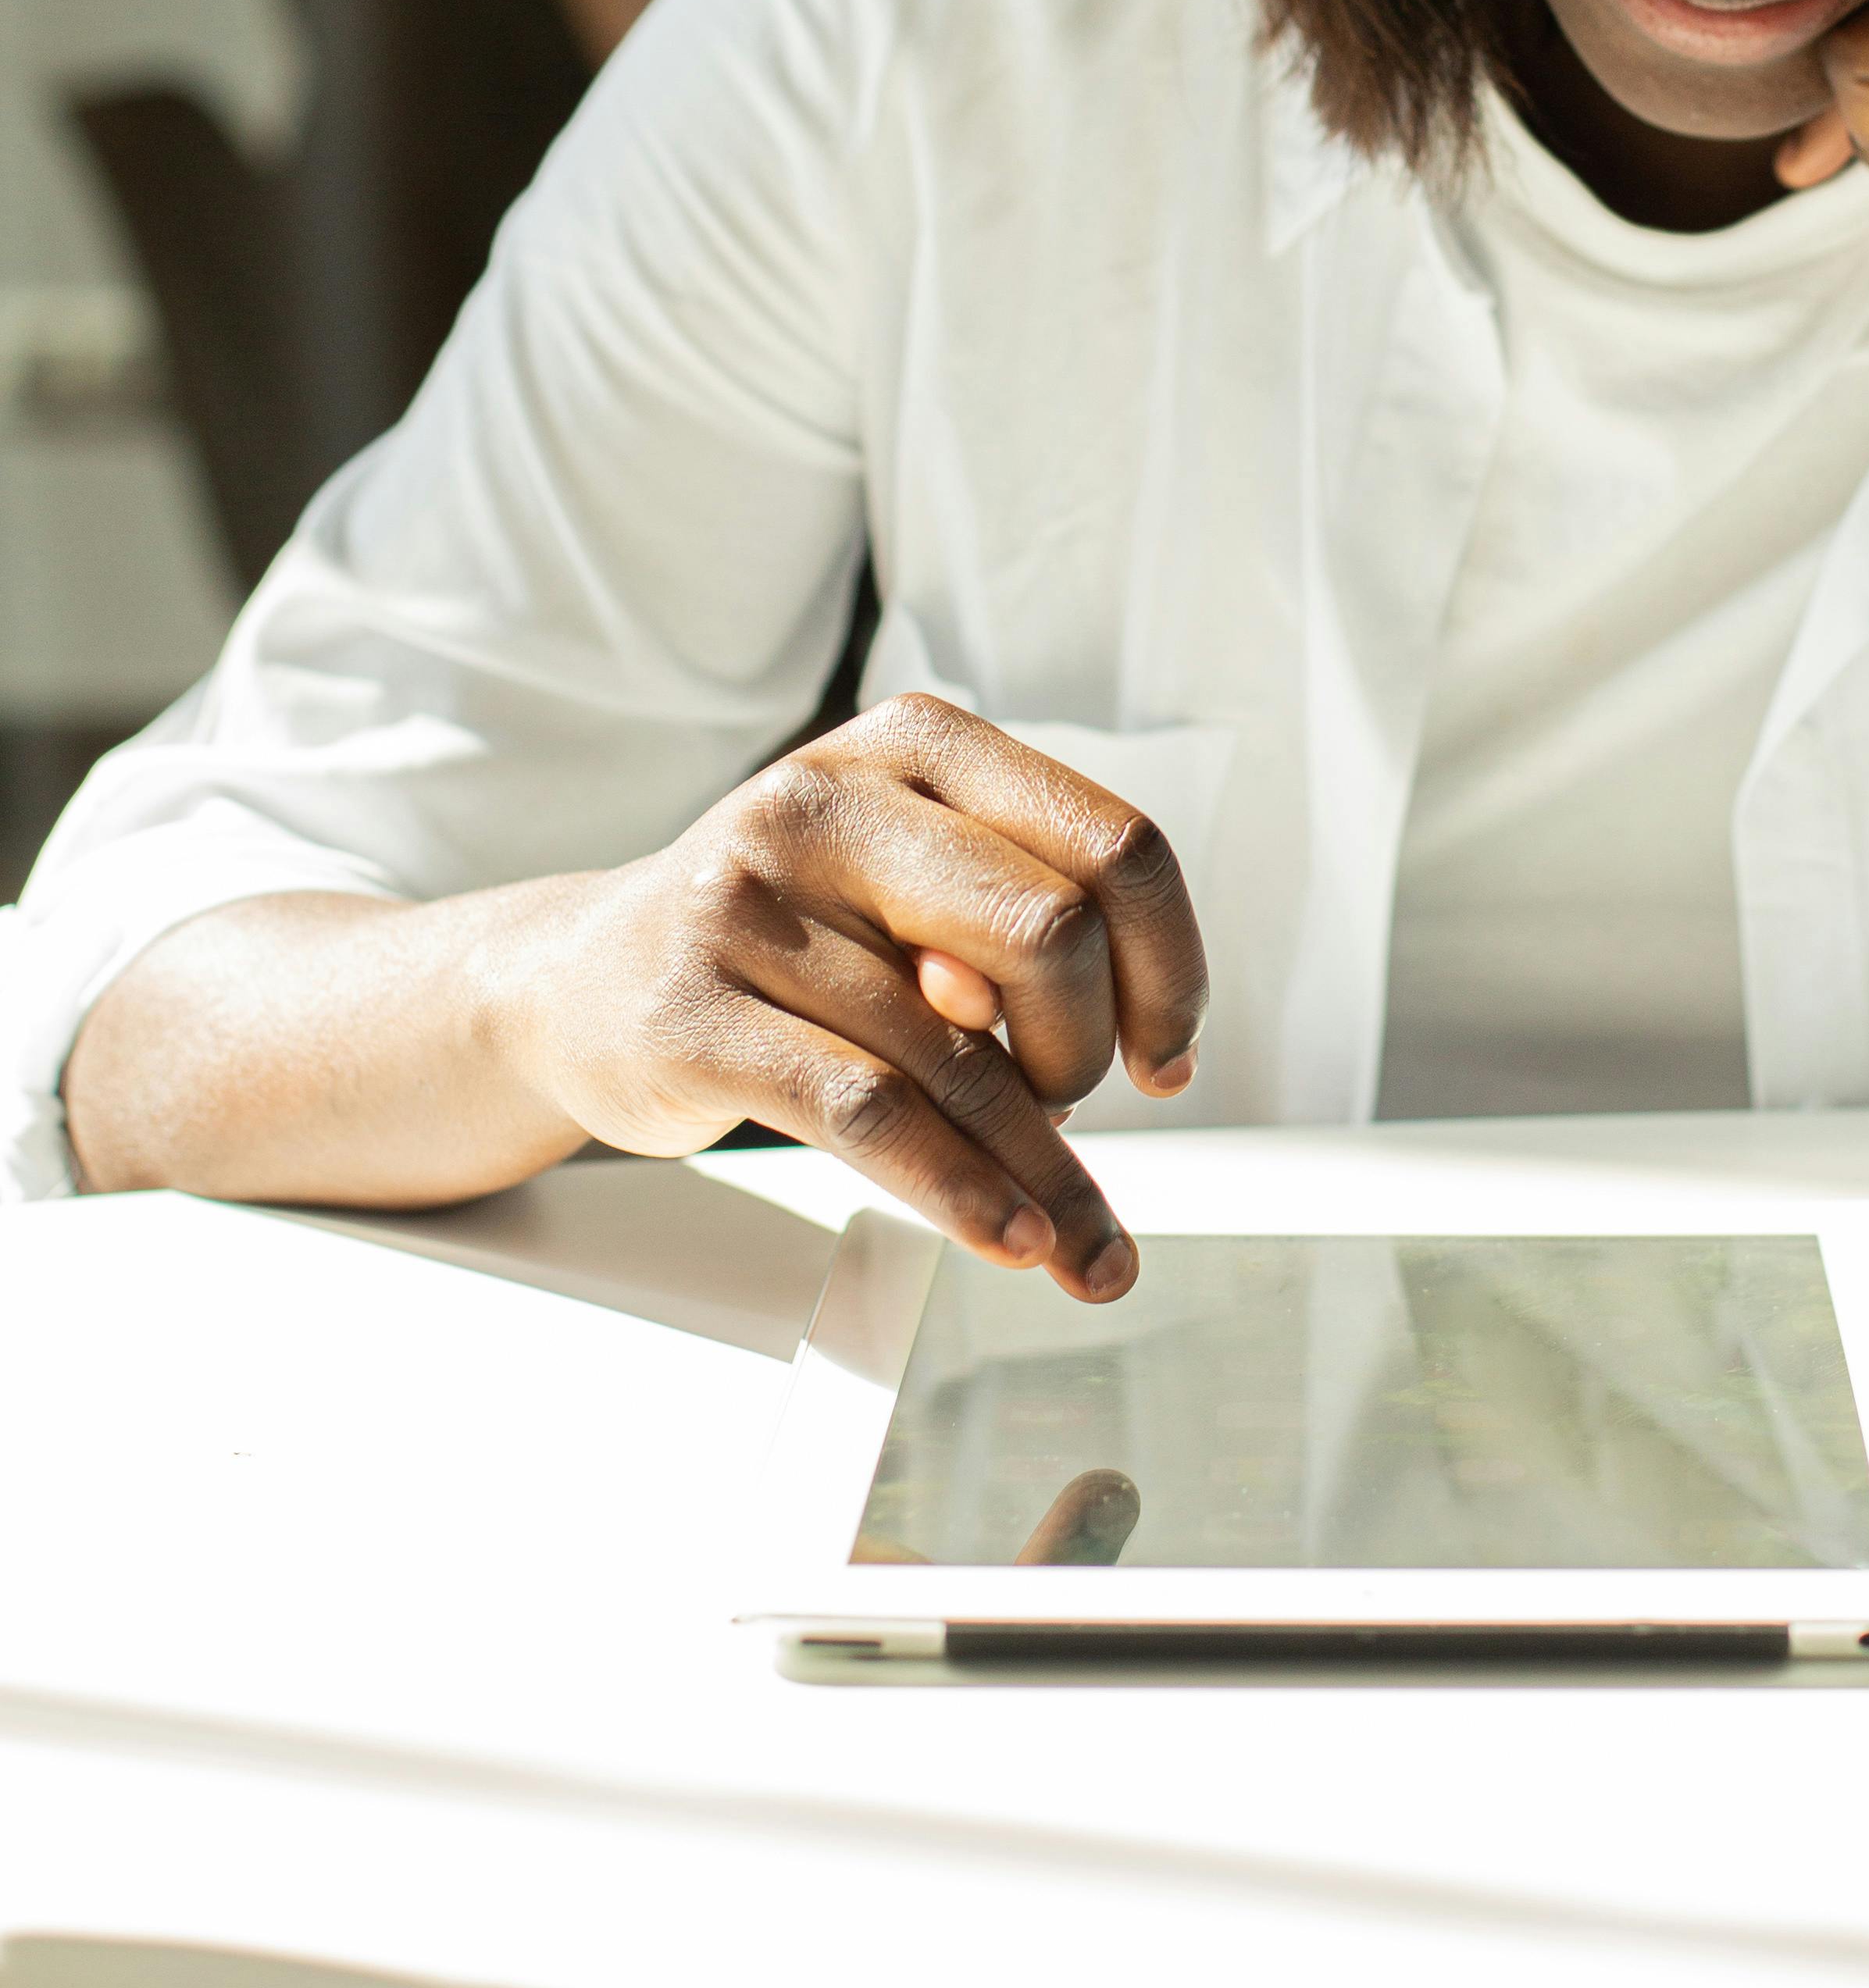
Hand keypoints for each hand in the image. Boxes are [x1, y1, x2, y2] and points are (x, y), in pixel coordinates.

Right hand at [494, 697, 1206, 1298]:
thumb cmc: (789, 935)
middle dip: (1093, 1046)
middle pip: (1051, 929)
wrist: (580, 977)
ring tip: (1086, 1244)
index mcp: (914, 743)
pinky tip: (1010, 1237)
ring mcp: (746, 902)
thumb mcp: (906, 882)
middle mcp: (827, 797)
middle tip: (1077, 1102)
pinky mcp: (691, 1015)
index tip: (1169, 1052)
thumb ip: (1012, 923)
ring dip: (1044, 1168)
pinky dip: (961, 1191)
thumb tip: (1120, 1033)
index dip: (1170, 964)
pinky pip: (870, 1116)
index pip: (1110, 845)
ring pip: (958, 1052)